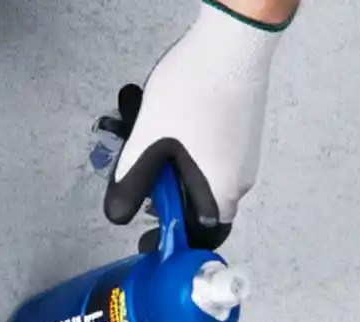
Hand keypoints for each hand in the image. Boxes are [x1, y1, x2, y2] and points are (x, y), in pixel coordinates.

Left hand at [104, 2, 290, 249]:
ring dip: (160, 159)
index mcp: (220, 193)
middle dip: (156, 190)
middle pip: (192, 202)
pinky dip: (176, 143)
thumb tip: (116, 218)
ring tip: (133, 129)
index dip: (170, 241)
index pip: (200, 238)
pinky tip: (153, 114)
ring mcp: (243, 152)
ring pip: (194, 171)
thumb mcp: (146, 144)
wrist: (232, 41)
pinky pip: (204, 150)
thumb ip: (130, 186)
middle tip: (131, 169)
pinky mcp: (240, 128)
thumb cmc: (190, 97)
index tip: (144, 237)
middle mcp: (239, 179)